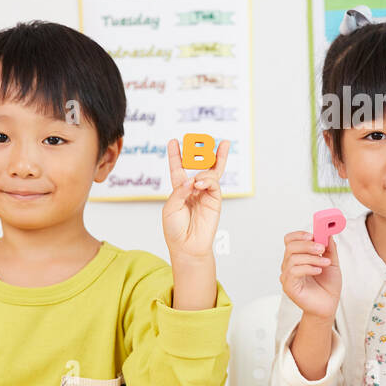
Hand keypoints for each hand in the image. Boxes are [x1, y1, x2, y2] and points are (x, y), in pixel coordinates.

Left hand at [161, 138, 229, 261]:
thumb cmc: (174, 229)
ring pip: (211, 172)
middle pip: (200, 165)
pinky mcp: (215, 200)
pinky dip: (207, 180)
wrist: (187, 246)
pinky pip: (213, 184)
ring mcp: (205, 193)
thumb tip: (193, 179)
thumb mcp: (170, 208)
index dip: (176, 155)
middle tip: (205, 139)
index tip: (173, 141)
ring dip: (208, 166)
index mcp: (179, 189)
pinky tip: (200, 183)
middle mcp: (193, 188)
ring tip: (203, 172)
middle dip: (203, 152)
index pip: (177, 168)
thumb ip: (180, 191)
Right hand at [280, 230, 341, 318]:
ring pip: (293, 258)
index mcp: (298, 256)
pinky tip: (318, 271)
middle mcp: (289, 265)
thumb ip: (329, 248)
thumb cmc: (328, 285)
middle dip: (307, 245)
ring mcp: (287, 276)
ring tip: (325, 263)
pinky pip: (293, 271)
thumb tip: (327, 232)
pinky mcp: (288, 286)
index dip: (299, 235)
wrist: (329, 305)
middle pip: (290, 247)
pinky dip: (308, 268)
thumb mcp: (332, 262)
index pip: (290, 240)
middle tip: (322, 248)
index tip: (313, 235)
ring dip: (312, 258)